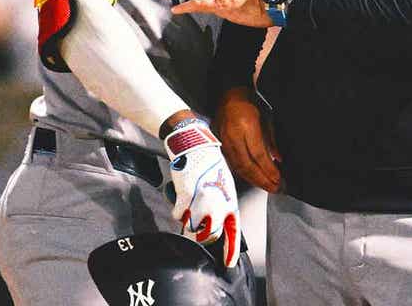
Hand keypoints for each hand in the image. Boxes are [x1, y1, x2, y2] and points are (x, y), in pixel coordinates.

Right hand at [163, 119, 241, 266]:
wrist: (197, 147)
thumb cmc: (210, 167)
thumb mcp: (223, 188)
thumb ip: (222, 208)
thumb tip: (217, 228)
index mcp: (230, 201)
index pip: (233, 231)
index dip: (230, 250)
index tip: (228, 264)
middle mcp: (219, 203)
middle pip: (209, 235)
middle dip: (201, 233)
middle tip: (197, 223)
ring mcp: (202, 201)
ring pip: (192, 227)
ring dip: (189, 220)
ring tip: (191, 206)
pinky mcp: (186, 196)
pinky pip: (179, 215)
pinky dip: (178, 210)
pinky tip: (182, 200)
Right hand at [216, 87, 282, 192]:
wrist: (229, 95)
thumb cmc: (249, 104)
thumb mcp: (266, 118)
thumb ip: (271, 141)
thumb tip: (278, 160)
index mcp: (247, 127)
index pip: (258, 155)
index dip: (268, 170)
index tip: (278, 179)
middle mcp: (233, 136)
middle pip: (247, 165)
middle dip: (262, 180)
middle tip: (275, 188)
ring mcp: (224, 142)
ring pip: (238, 167)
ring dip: (254, 180)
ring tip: (268, 187)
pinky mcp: (219, 146)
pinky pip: (232, 164)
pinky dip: (245, 174)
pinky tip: (254, 179)